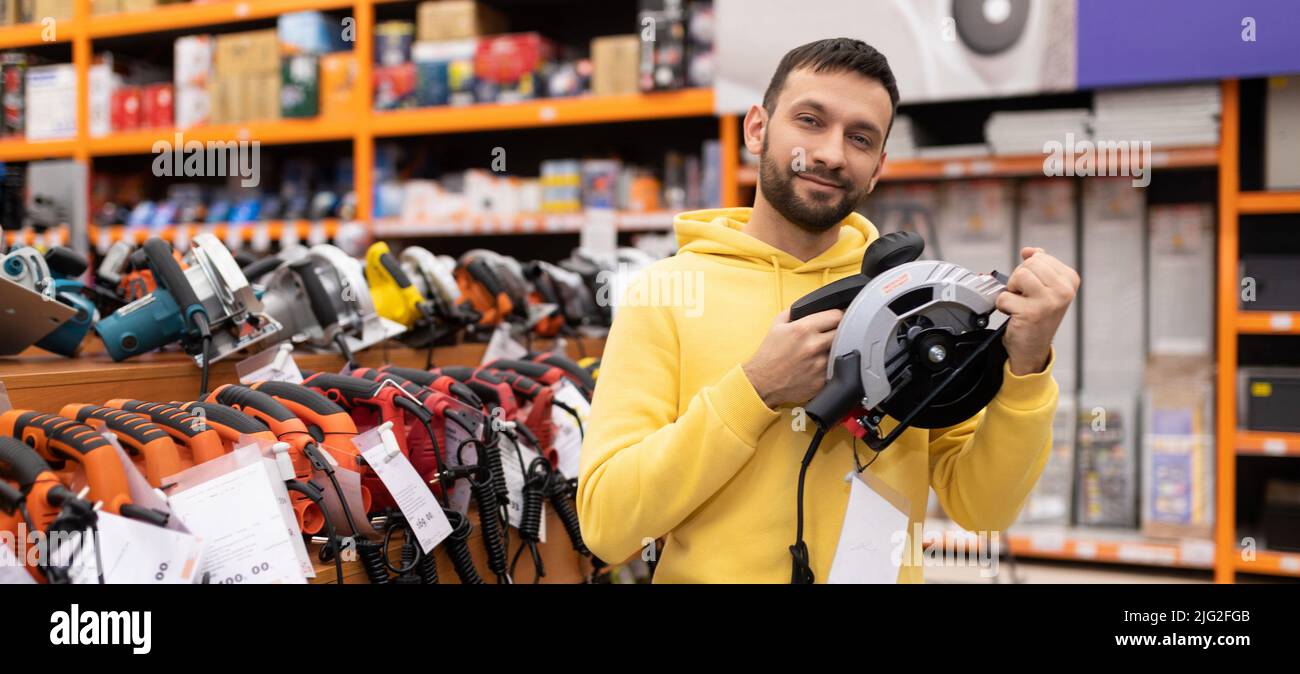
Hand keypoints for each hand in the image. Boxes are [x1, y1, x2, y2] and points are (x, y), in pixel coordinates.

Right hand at [742, 308, 842, 408]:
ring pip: (840, 351)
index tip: (836, 319)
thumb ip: (795, 312)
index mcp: (803, 329)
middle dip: (838, 331)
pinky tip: (816, 366)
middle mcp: (814, 345)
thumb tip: (809, 306)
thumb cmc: (768, 355)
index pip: (837, 315)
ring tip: (819, 352)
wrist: (761, 382)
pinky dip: (829, 366)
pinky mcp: (822, 380)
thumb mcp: (777, 325)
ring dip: (833, 349)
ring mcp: (820, 364)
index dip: (838, 315)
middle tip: (829, 334)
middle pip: (842, 332)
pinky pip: (834, 368)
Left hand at [995, 247, 1079, 375]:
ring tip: (1021, 304)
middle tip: (1025, 296)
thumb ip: (1039, 265)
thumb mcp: (1044, 287)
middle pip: (1028, 264)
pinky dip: (1003, 305)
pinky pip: (1004, 296)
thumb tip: (1028, 250)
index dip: (1028, 271)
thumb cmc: (1037, 316)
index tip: (1034, 288)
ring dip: (1012, 290)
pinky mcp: (1032, 313)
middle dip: (1019, 279)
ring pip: (1018, 276)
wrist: (1032, 349)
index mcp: (1070, 280)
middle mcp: (1064, 290)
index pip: (1039, 257)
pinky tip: (1014, 315)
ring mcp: (1049, 301)